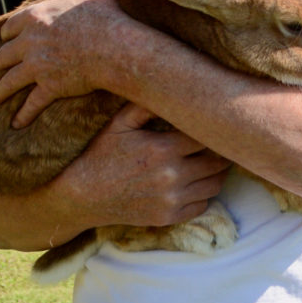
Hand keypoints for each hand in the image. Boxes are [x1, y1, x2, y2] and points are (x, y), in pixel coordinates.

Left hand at [0, 0, 129, 127]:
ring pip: (9, 81)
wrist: (117, 47)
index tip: (4, 40)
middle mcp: (29, 42)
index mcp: (36, 17)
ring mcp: (36, 66)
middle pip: (3, 55)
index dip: (6, 35)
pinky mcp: (48, 87)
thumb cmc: (106, 17)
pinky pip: (31, 104)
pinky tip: (16, 123)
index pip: (11, 27)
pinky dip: (22, 115)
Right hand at [56, 102, 231, 231]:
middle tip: (221, 144)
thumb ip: (146, 104)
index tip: (215, 126)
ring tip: (212, 162)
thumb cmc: (100, 155)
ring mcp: (171, 198)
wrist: (80, 196)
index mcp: (163, 147)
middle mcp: (171, 175)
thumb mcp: (119, 123)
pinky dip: (204, 195)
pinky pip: (202, 205)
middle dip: (221, 151)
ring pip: (215, 184)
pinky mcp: (167, 217)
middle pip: (218, 161)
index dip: (213, 130)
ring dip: (217, 173)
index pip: (207, 136)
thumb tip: (171, 86)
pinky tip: (197, 183)